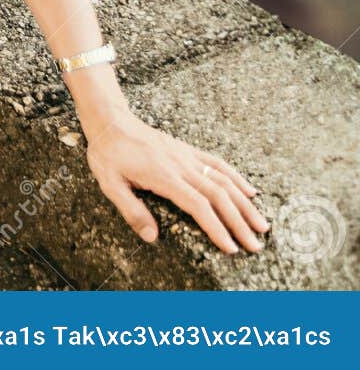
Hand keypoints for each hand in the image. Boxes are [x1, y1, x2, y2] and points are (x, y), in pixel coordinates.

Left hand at [83, 109, 269, 254]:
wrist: (111, 122)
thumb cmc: (108, 154)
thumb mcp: (110, 184)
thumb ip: (131, 211)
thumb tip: (151, 237)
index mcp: (163, 177)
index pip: (198, 206)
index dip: (217, 228)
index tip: (231, 247)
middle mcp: (181, 166)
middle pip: (219, 196)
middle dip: (239, 222)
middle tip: (255, 245)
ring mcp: (187, 156)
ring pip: (224, 181)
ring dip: (245, 204)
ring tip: (262, 225)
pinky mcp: (188, 150)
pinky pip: (218, 163)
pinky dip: (237, 177)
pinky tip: (250, 191)